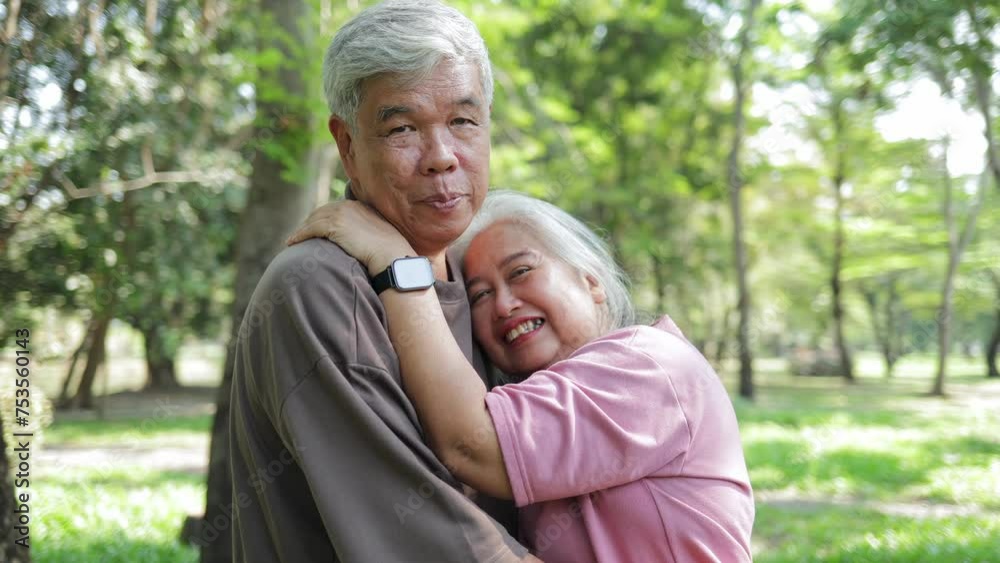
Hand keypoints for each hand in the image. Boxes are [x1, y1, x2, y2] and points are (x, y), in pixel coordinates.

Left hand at [286, 200, 414, 275]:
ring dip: (301, 230)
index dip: (322, 218)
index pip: (334, 209)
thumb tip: (364, 243)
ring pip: (313, 220)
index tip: (314, 227)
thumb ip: (368, 233)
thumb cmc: (389, 252)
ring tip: (293, 240)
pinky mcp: (334, 226)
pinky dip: (299, 235)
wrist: (391, 255)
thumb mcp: (380, 235)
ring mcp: (340, 214)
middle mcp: (348, 206)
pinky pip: (310, 229)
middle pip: (320, 212)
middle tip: (299, 234)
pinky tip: (292, 243)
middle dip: (309, 222)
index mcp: (359, 206)